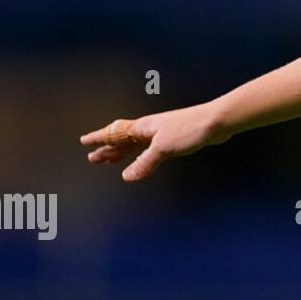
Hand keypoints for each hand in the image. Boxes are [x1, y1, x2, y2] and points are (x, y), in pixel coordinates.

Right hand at [80, 103, 228, 181]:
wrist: (216, 122)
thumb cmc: (189, 130)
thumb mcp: (163, 148)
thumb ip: (145, 162)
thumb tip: (126, 177)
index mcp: (143, 127)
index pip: (115, 133)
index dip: (99, 138)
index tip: (84, 141)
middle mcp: (149, 129)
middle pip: (123, 139)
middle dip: (107, 149)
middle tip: (92, 159)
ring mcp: (161, 134)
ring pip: (135, 145)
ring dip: (121, 152)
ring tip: (109, 161)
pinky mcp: (173, 140)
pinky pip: (148, 149)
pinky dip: (139, 156)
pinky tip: (140, 161)